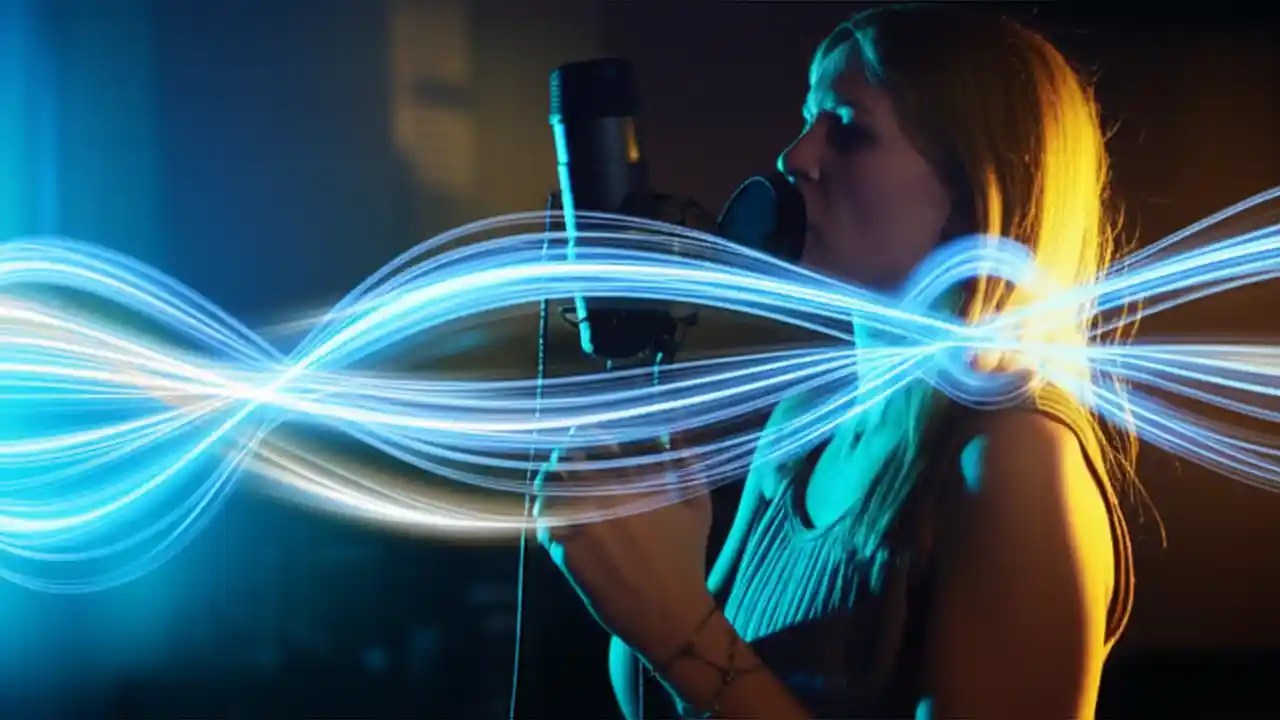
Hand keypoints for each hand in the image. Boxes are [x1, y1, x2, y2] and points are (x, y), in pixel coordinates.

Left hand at [532, 437, 714, 663]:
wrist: (669, 611)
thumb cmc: (686, 557)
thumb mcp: (697, 505)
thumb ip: (687, 463)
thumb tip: (673, 430)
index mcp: (636, 480)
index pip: (602, 442)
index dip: (592, 435)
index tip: (591, 436)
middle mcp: (607, 496)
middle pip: (570, 459)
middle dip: (567, 455)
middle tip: (568, 458)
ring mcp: (584, 522)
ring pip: (551, 487)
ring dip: (551, 480)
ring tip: (556, 482)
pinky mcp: (568, 549)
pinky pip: (544, 520)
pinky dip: (544, 513)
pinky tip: (552, 513)